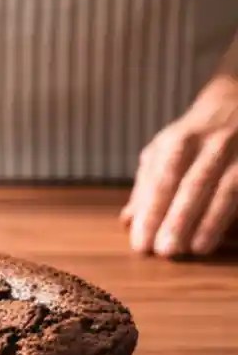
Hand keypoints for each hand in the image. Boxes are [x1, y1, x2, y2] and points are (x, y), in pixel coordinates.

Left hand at [123, 75, 237, 256]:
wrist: (236, 102)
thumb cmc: (193, 136)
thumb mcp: (163, 150)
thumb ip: (147, 185)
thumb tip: (128, 221)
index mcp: (179, 141)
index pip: (162, 181)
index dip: (151, 213)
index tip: (141, 244)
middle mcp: (212, 144)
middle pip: (194, 184)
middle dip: (178, 219)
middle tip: (165, 252)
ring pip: (227, 189)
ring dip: (211, 221)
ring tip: (196, 249)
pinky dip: (235, 215)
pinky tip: (228, 237)